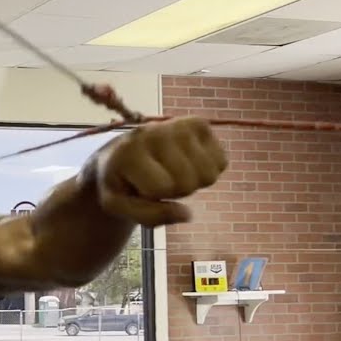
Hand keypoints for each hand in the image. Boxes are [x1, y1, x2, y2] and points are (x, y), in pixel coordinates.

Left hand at [96, 117, 226, 225]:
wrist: (121, 153)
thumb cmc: (119, 182)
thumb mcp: (118, 206)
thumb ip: (149, 216)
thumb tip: (187, 214)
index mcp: (130, 150)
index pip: (163, 189)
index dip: (153, 198)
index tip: (138, 186)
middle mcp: (157, 131)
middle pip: (188, 183)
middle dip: (174, 191)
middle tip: (156, 180)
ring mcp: (181, 124)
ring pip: (208, 174)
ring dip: (192, 181)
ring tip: (170, 171)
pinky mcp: (200, 124)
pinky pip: (221, 162)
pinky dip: (207, 169)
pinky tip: (186, 162)